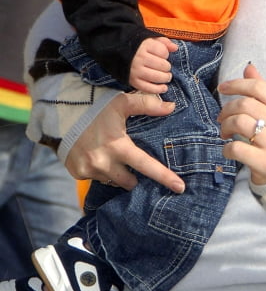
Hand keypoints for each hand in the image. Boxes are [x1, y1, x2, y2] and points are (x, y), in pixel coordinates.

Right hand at [64, 91, 184, 192]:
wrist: (59, 113)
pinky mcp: (78, 173)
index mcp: (119, 146)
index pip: (147, 166)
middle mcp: (104, 162)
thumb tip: (171, 107)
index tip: (180, 188)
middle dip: (134, 176)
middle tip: (130, 161)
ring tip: (112, 156)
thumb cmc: (94, 107)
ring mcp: (89, 170)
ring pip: (113, 181)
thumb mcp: (121, 103)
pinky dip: (101, 171)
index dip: (165, 177)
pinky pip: (97, 178)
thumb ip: (147, 105)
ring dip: (117, 173)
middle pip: (130, 181)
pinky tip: (97, 156)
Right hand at [129, 36, 177, 92]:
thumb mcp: (149, 38)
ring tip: (166, 76)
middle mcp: (139, 58)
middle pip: (162, 65)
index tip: (163, 55)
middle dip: (167, 67)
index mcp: (144, 46)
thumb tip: (175, 48)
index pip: (163, 52)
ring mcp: (135, 70)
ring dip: (165, 78)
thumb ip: (164, 42)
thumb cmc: (137, 45)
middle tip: (165, 67)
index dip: (166, 54)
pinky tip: (164, 88)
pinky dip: (158, 89)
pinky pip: (148, 88)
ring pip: (157, 77)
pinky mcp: (132, 81)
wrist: (117, 51)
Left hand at [218, 63, 265, 185]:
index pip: (259, 88)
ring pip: (239, 123)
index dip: (237, 84)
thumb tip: (249, 68)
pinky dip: (227, 148)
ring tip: (224, 132)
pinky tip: (229, 149)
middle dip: (227, 109)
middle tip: (222, 117)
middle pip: (246, 105)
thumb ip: (264, 92)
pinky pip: (236, 148)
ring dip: (225, 126)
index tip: (222, 88)